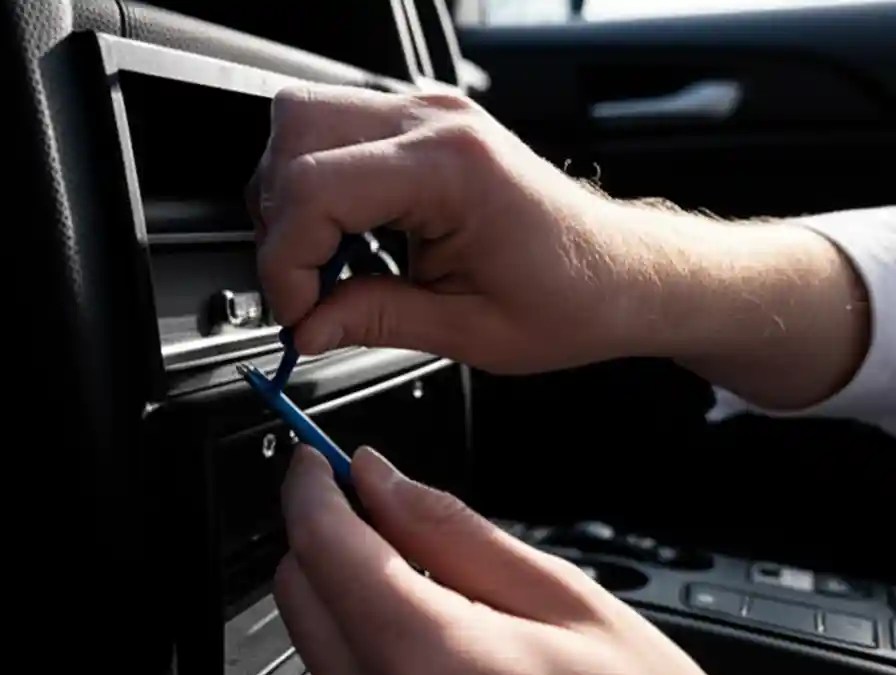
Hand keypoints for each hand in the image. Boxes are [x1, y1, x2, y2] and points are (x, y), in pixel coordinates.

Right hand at [249, 84, 867, 407]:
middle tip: (306, 286)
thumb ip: (374, 320)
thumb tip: (306, 328)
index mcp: (451, 168)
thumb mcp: (470, 331)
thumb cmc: (574, 294)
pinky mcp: (422, 123)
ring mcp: (427, 113)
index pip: (314, 190)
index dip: (286, 262)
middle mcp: (434, 122)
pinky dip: (319, 183)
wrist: (624, 271)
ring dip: (293, 196)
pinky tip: (347, 236)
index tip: (299, 314)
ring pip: (303, 120)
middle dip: (280, 222)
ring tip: (326, 260)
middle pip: (295, 135)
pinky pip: (335, 130)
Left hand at [275, 445, 737, 674]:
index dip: (311, 487)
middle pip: (300, 590)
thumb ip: (454, 531)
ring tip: (430, 578)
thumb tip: (376, 477)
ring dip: (348, 588)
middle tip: (380, 505)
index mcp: (428, 662)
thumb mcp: (565, 601)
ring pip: (315, 635)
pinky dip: (365, 638)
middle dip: (328, 534)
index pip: (323, 546)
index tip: (316, 455)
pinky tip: (427, 629)